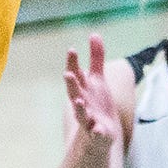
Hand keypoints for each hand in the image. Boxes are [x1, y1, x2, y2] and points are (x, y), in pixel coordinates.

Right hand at [64, 34, 120, 148]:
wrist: (99, 133)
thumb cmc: (96, 102)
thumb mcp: (98, 79)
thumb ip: (96, 58)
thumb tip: (94, 34)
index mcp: (82, 89)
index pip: (76, 73)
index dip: (73, 62)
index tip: (72, 49)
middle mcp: (82, 102)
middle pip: (74, 92)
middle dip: (71, 84)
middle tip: (68, 74)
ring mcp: (88, 119)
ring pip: (81, 114)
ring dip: (79, 108)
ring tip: (78, 102)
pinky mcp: (97, 133)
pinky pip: (96, 133)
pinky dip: (96, 132)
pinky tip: (98, 129)